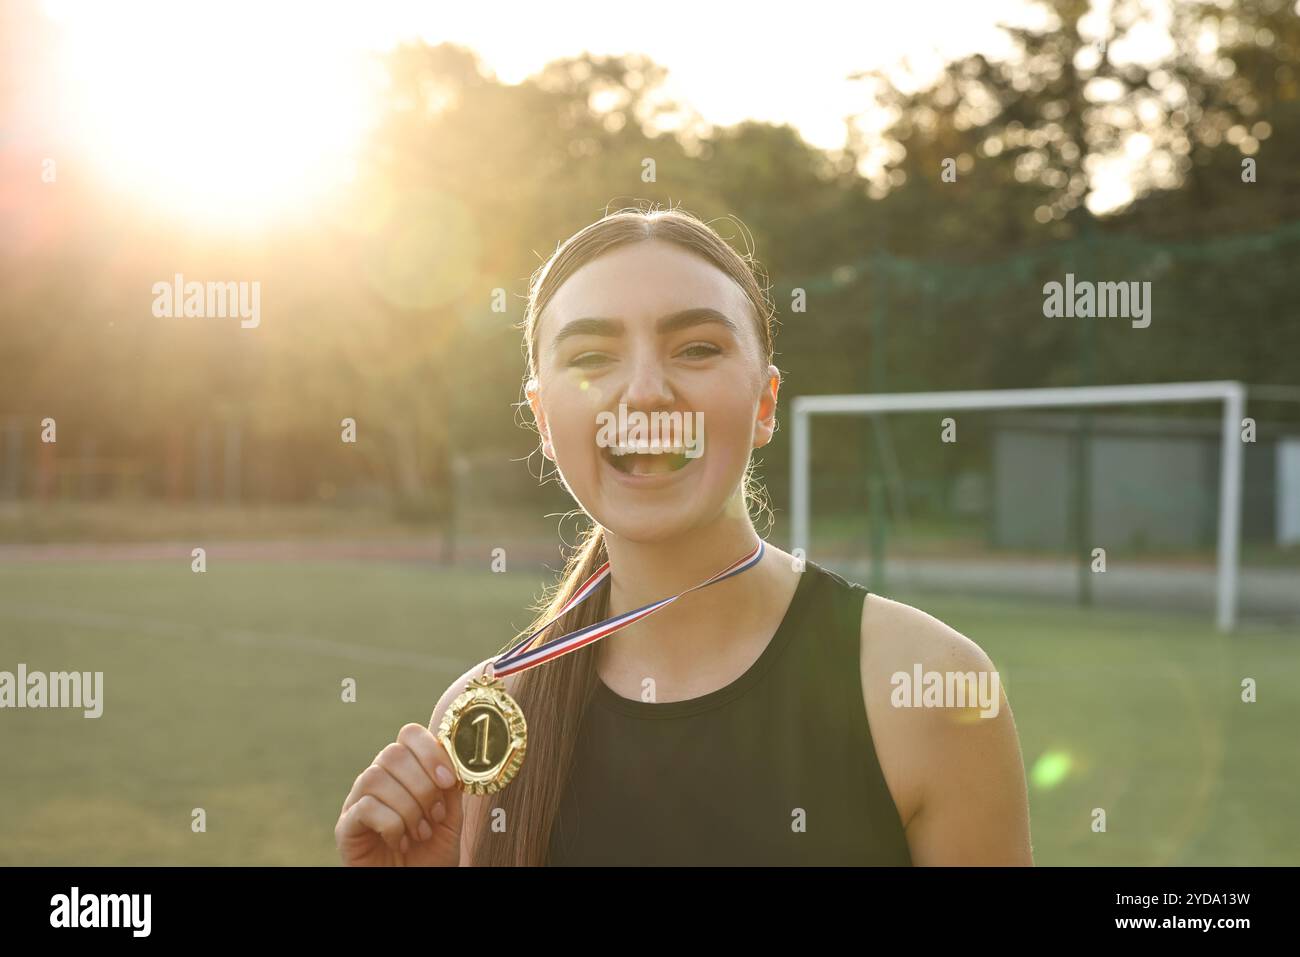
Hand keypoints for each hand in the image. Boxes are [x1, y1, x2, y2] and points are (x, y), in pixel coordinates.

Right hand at [336, 722, 463, 865]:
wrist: (416, 885)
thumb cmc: (431, 853)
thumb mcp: (451, 816)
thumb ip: (450, 785)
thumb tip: (455, 755)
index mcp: (404, 770)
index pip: (409, 735)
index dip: (430, 751)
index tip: (449, 781)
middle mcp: (378, 779)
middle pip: (392, 753)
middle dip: (422, 785)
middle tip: (435, 814)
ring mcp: (357, 801)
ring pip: (376, 777)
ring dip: (408, 807)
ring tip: (420, 832)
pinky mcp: (346, 827)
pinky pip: (365, 807)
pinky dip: (391, 824)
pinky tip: (401, 841)